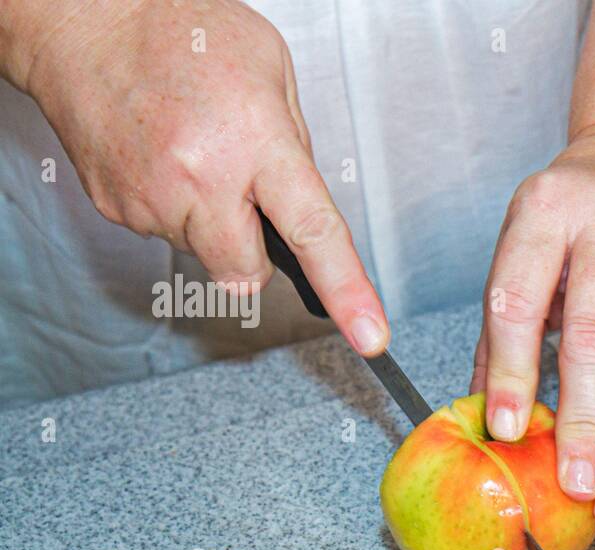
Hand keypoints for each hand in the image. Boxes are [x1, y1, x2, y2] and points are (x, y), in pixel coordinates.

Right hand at [15, 0, 387, 354]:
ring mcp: (153, 198)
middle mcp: (202, 177)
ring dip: (211, 221)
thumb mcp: (271, 71)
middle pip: (248, 272)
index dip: (346, 291)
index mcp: (256, 142)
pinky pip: (165, 234)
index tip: (370, 335)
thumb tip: (304, 207)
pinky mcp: (118, 209)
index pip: (313, 232)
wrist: (86, 19)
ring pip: (207, 254)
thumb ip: (296, 147)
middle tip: (243, 193)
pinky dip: (173, 207)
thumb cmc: (181, 33)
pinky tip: (163, 158)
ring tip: (195, 154)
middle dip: (256, 249)